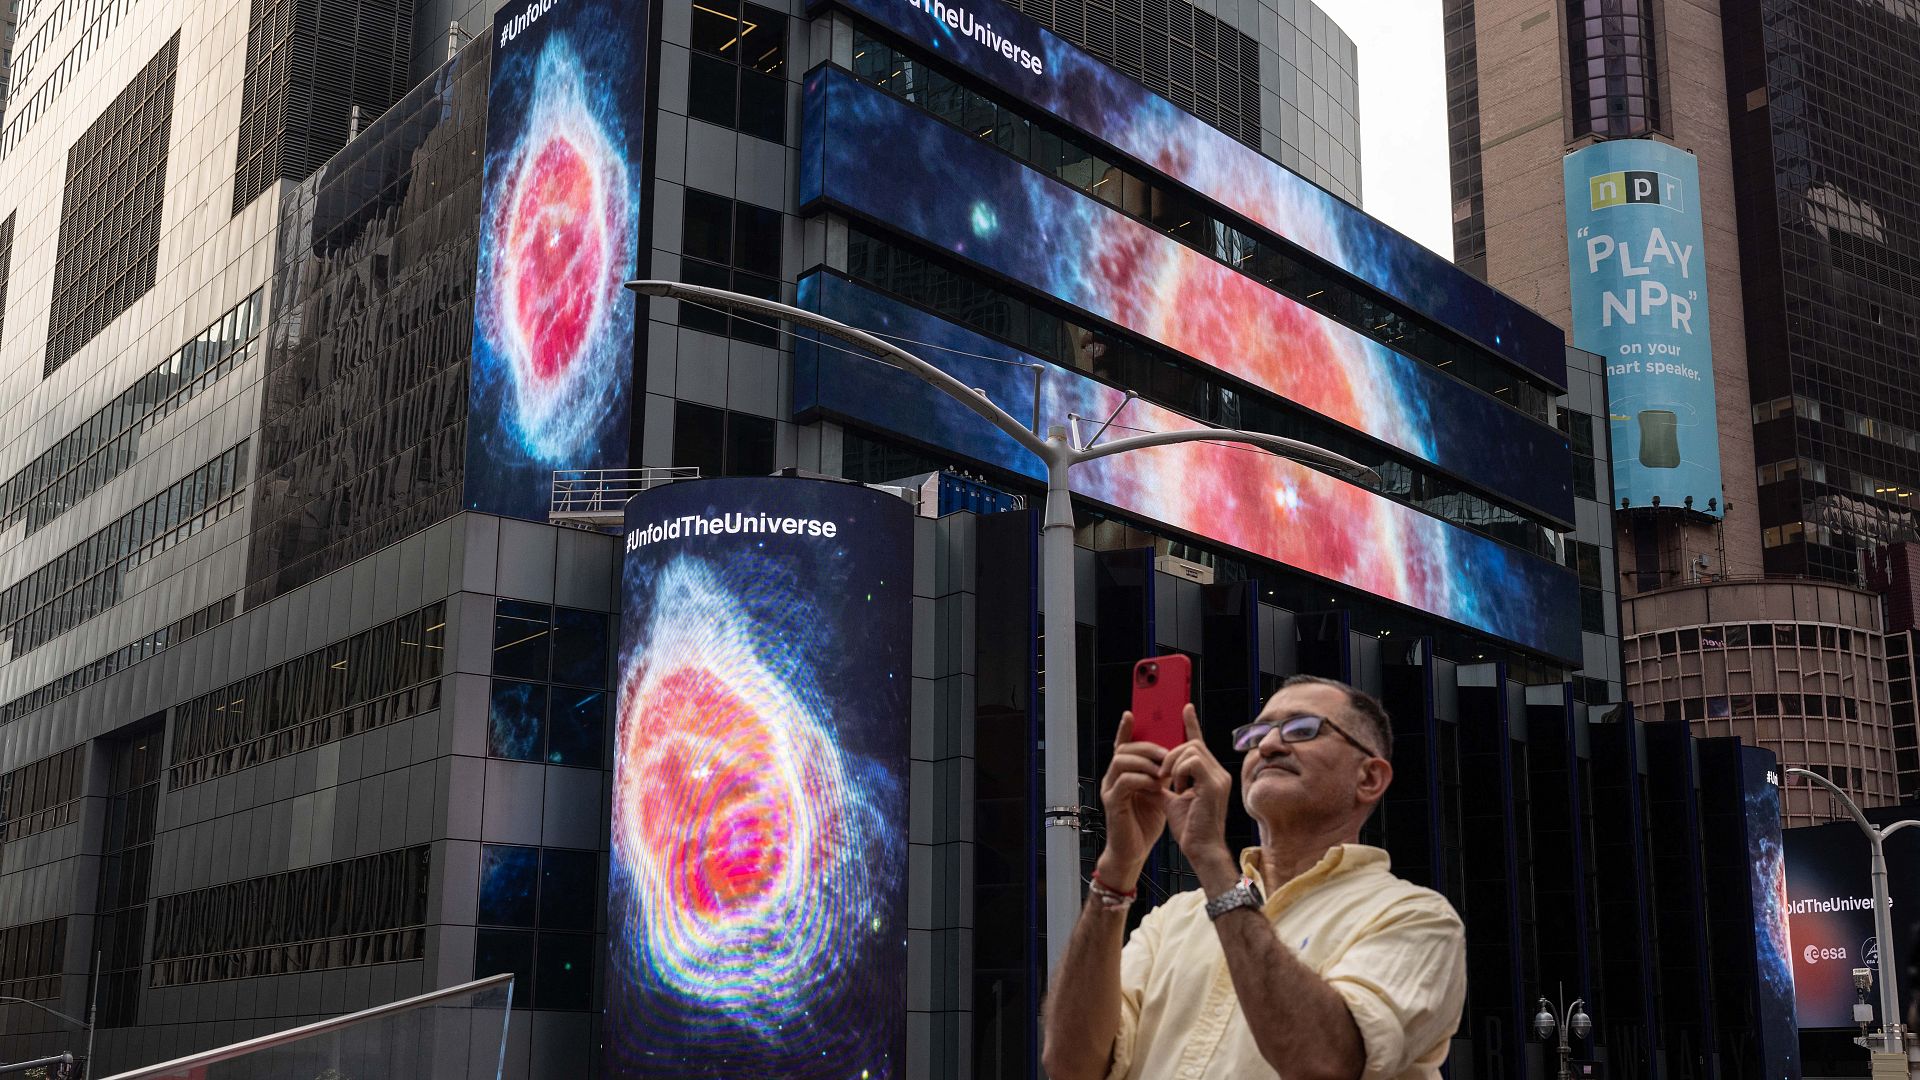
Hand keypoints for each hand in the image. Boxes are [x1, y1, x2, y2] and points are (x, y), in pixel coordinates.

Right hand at [1097, 712, 1169, 887]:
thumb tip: (1172, 759)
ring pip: (1122, 761)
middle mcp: (1112, 779)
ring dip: (1145, 762)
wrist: (1133, 852)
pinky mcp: (1112, 803)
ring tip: (1162, 771)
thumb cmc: (1144, 824)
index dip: (1124, 729)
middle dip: (1147, 747)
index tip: (1131, 713)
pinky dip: (1142, 780)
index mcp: (1123, 775)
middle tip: (1167, 754)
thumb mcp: (1157, 794)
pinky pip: (1125, 782)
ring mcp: (1110, 790)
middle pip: (1124, 749)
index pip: (1122, 747)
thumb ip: (1159, 776)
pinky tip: (1155, 786)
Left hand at [1160, 705, 1232, 871]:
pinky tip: (1178, 789)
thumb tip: (1154, 773)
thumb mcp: (1174, 800)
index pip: (1200, 743)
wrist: (1201, 849)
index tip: (1185, 707)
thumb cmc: (1190, 829)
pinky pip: (1192, 762)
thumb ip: (1168, 783)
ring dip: (1173, 764)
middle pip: (1192, 743)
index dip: (1192, 723)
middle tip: (1162, 775)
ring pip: (1191, 749)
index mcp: (1210, 775)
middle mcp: (1219, 772)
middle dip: (1171, 754)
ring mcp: (1219, 777)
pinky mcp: (1214, 784)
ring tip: (1170, 784)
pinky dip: (1179, 772)